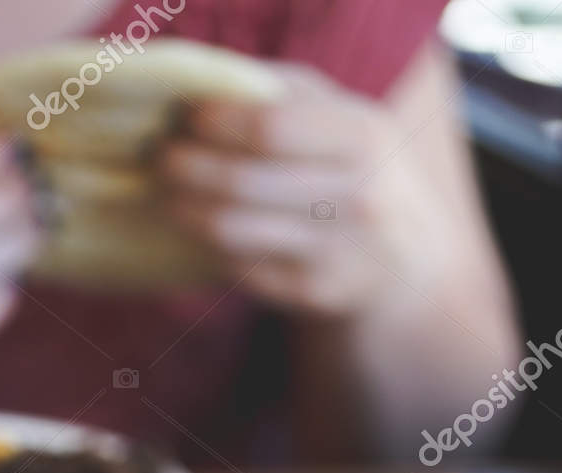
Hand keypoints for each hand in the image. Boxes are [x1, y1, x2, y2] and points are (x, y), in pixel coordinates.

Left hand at [161, 67, 449, 316]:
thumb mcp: (339, 117)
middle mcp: (355, 197)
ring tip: (166, 193)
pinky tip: (199, 228)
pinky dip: (210, 246)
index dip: (218, 123)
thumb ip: (279, 96)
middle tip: (159, 158)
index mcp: (361, 137)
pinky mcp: (312, 295)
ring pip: (232, 232)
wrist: (402, 258)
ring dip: (186, 210)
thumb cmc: (352, 167)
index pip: (271, 128)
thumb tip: (200, 87)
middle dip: (187, 167)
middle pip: (242, 182)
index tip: (184, 117)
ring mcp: (333, 252)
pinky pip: (239, 268)